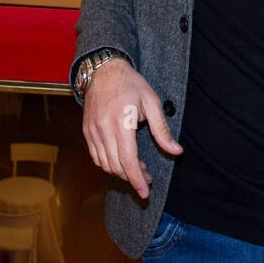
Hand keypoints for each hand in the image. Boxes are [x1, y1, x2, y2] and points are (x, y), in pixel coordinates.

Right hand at [80, 59, 181, 199]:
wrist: (103, 70)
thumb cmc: (130, 84)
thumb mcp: (151, 102)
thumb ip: (162, 130)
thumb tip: (176, 151)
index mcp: (121, 122)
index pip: (128, 160)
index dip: (137, 179)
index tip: (145, 192)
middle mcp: (103, 129)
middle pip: (116, 166)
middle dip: (132, 178)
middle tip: (147, 178)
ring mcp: (92, 131)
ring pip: (104, 164)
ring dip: (120, 172)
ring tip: (136, 168)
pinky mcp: (86, 131)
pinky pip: (95, 156)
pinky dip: (108, 164)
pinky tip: (120, 160)